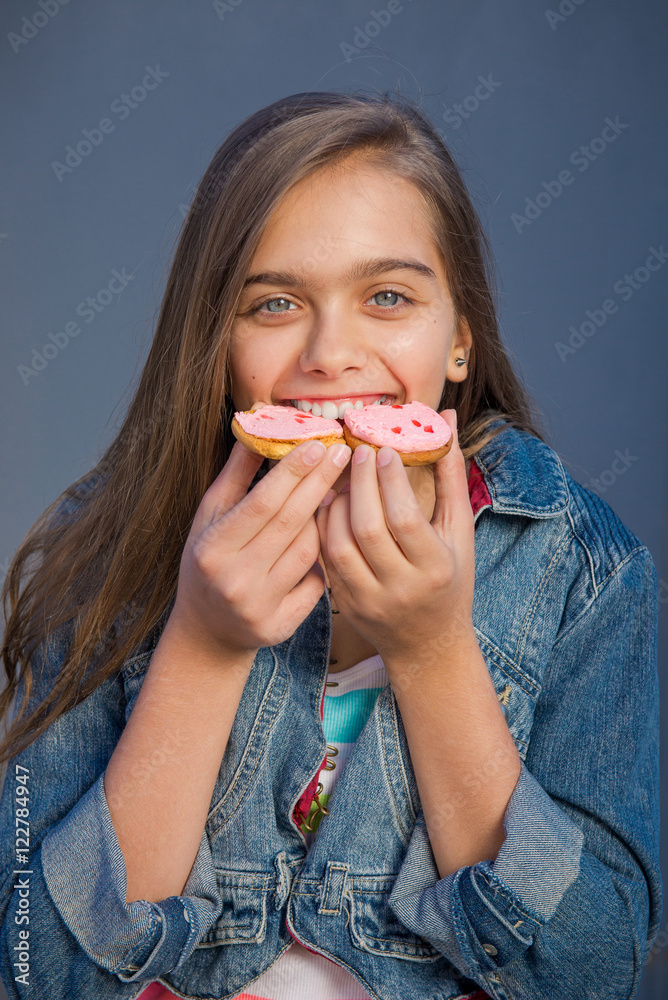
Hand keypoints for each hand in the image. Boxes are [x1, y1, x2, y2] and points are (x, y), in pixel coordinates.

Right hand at [169, 438, 350, 658]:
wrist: (206, 632)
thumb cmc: (209, 562)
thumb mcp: (210, 518)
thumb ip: (234, 477)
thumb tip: (257, 431)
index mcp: (212, 548)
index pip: (262, 502)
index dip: (293, 472)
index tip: (318, 445)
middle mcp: (234, 580)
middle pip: (290, 523)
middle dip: (319, 483)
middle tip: (341, 454)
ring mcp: (258, 607)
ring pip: (308, 552)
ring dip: (322, 521)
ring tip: (330, 496)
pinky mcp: (279, 628)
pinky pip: (316, 585)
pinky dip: (321, 562)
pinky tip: (322, 545)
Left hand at [315, 410, 474, 667]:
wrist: (428, 643)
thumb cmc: (450, 578)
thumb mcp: (459, 531)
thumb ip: (450, 475)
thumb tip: (446, 418)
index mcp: (435, 568)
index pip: (404, 519)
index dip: (390, 480)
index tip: (382, 449)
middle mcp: (400, 588)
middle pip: (368, 529)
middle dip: (359, 484)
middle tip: (356, 450)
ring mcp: (368, 600)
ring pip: (338, 545)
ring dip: (335, 504)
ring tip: (342, 478)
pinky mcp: (344, 604)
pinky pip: (324, 559)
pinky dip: (323, 527)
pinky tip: (330, 503)